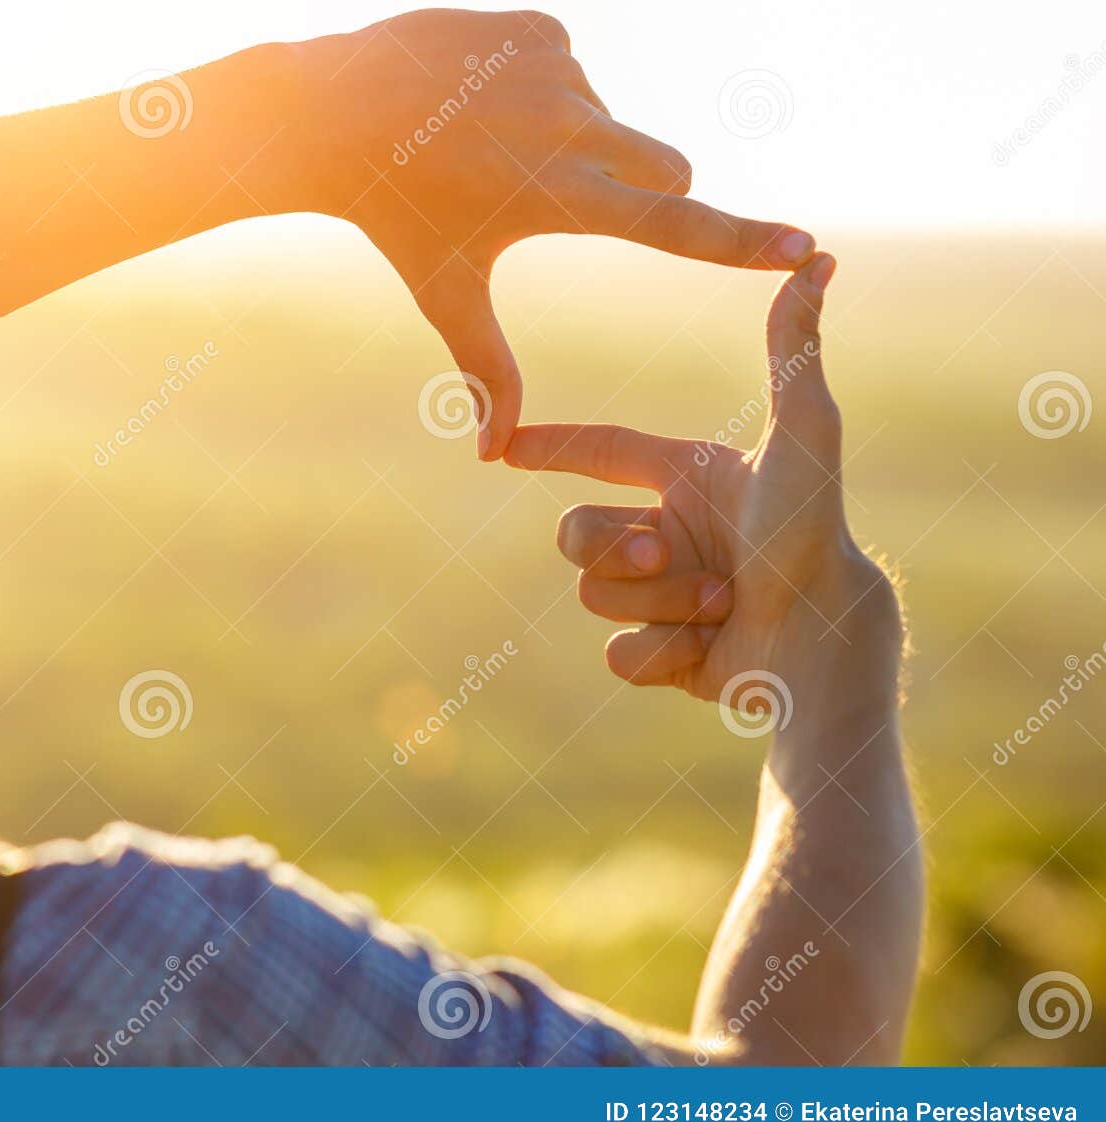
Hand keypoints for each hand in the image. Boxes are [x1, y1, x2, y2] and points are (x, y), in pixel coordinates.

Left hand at [297, 9, 816, 459]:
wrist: (335, 113)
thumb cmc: (397, 218)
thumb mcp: (446, 292)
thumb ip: (487, 368)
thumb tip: (494, 455)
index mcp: (560, 195)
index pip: (673, 226)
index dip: (742, 242)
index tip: (804, 245)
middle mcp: (571, 125)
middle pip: (666, 170)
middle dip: (642, 192)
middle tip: (566, 199)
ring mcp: (557, 70)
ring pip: (612, 123)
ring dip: (579, 143)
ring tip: (497, 150)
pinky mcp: (541, 28)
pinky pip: (574, 75)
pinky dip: (545, 97)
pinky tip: (486, 106)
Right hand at [506, 254, 899, 702]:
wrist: (825, 640)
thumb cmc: (815, 532)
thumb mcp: (803, 433)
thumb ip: (794, 349)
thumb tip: (821, 258)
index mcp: (689, 481)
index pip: (604, 451)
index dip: (551, 446)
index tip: (502, 446)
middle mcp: (673, 535)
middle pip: (576, 534)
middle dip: (614, 546)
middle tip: (666, 552)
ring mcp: (664, 599)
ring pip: (595, 597)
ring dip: (658, 601)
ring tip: (722, 602)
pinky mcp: (667, 658)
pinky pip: (618, 656)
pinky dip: (660, 653)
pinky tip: (709, 650)